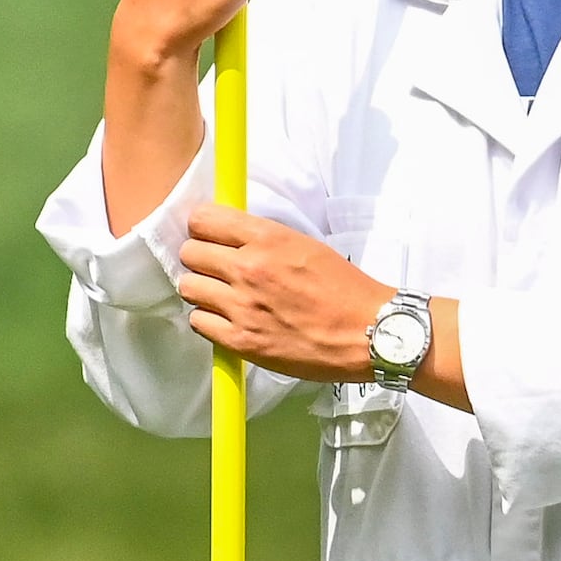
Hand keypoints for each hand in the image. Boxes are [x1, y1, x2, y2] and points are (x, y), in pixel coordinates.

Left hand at [177, 205, 397, 383]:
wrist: (371, 333)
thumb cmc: (344, 289)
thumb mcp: (303, 245)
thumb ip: (262, 238)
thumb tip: (227, 235)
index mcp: (267, 239)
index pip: (203, 219)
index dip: (202, 228)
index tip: (209, 236)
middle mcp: (248, 269)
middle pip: (189, 253)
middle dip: (201, 259)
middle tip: (217, 269)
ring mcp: (242, 306)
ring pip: (189, 287)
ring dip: (203, 290)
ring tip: (223, 296)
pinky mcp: (242, 340)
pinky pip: (198, 322)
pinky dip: (209, 320)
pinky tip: (229, 320)